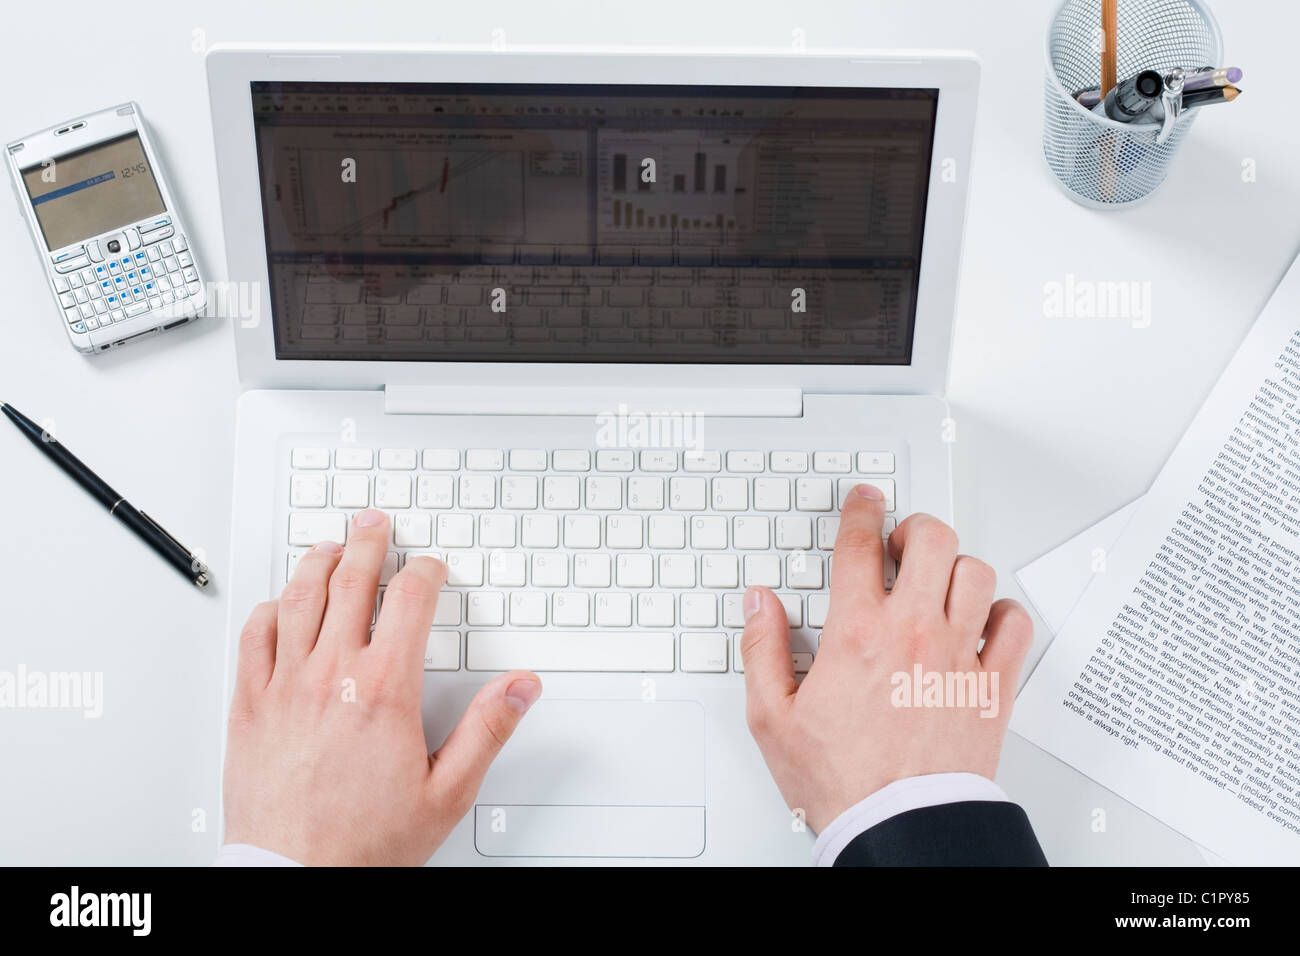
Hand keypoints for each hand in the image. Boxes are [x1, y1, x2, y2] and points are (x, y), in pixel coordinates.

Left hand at [222, 509, 541, 864]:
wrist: (295, 877)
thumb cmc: (364, 843)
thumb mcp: (447, 792)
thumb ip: (487, 730)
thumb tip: (520, 688)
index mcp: (384, 690)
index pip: (409, 600)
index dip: (425, 571)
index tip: (430, 568)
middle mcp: (332, 676)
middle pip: (350, 582)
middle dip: (367, 543)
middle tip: (374, 524)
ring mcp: (285, 686)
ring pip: (298, 598)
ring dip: (316, 561)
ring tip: (329, 545)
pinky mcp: (249, 705)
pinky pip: (254, 638)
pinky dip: (269, 609)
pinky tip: (279, 603)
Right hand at [739, 486, 1032, 832]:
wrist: (899, 828)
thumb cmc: (841, 781)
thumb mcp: (772, 717)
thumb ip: (762, 650)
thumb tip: (759, 605)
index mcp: (856, 633)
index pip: (860, 544)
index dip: (861, 511)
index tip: (864, 502)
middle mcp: (912, 633)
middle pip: (932, 540)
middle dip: (915, 527)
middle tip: (902, 541)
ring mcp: (958, 655)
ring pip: (976, 572)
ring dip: (957, 565)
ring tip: (940, 577)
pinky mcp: (992, 685)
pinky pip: (1014, 624)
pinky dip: (1002, 611)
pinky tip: (982, 619)